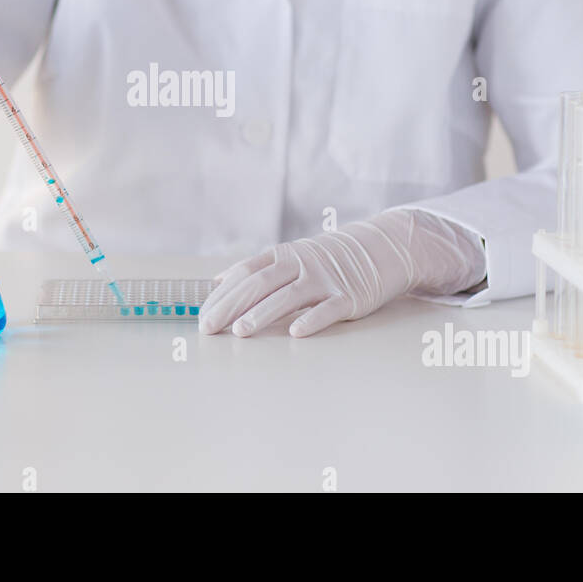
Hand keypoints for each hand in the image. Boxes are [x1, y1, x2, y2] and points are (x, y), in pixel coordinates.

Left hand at [199, 209, 486, 337]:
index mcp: (282, 256)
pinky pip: (328, 308)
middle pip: (260, 284)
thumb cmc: (326, 260)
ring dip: (262, 313)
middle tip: (209, 327)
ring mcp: (325, 279)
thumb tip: (217, 282)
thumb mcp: (290, 258)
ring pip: (289, 296)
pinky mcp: (349, 296)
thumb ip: (256, 270)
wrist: (380, 249)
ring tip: (241, 332)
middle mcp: (300, 264)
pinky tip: (295, 333)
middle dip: (231, 306)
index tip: (202, 315)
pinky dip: (311, 319)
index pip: (245, 273)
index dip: (222, 293)